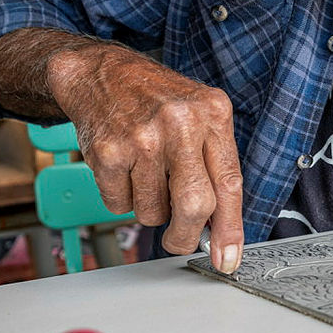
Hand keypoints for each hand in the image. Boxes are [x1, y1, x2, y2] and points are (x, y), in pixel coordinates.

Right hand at [47, 45, 244, 271]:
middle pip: (194, 205)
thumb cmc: (157, 101)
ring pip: (153, 212)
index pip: (230, 183)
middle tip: (180, 242)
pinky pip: (119, 205)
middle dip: (187, 236)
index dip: (231, 229)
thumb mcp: (199, 115)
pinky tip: (124, 169)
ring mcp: (143, 137)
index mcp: (213, 113)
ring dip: (150, 209)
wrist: (102, 73)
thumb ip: (214, 165)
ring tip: (147, 177)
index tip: (228, 259)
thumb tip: (220, 230)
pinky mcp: (108, 152)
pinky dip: (121, 199)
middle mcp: (181, 122)